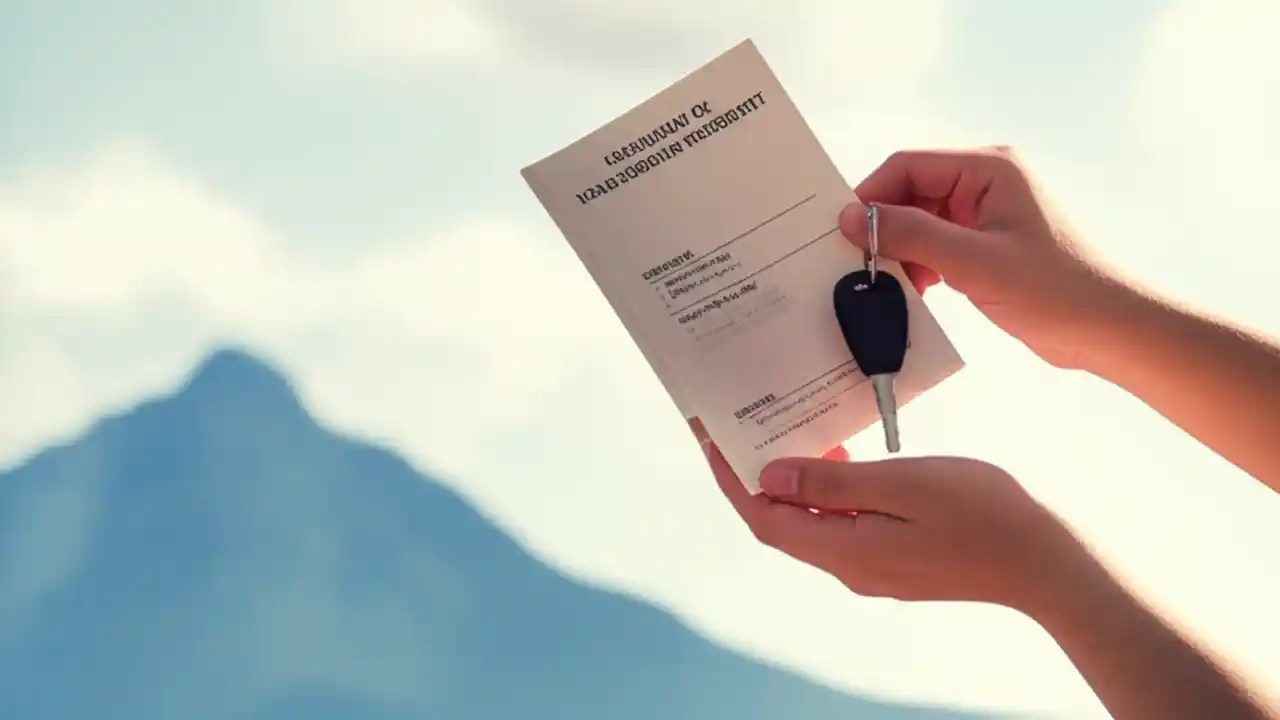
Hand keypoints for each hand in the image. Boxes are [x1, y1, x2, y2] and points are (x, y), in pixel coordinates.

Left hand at [699, 428, 1085, 612]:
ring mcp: (876, 568)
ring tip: (788, 433)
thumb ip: (831, 483)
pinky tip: (843, 458)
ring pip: (814, 524)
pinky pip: (844, 525)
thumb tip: (769, 479)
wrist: (1047, 559)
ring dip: (794, 483)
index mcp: (846, 552)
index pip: (766, 519)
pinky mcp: (897, 560)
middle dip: (755, 478)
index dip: (733, 481)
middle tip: (743, 427)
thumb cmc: (982, 513)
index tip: (712, 439)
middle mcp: (852, 567)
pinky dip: (830, 492)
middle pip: (783, 524)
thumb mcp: (902, 484)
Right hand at [843, 146, 1132, 368]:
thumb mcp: (973, 262)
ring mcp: (989, 215)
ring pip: (922, 221)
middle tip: (858, 264)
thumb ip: (909, 234)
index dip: (870, 196)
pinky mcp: (990, 246)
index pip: (908, 166)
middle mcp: (987, 183)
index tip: (840, 233)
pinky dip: (921, 266)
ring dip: (902, 251)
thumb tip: (849, 216)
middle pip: (912, 192)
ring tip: (890, 284)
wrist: (1111, 331)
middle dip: (884, 228)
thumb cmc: (1054, 290)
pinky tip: (915, 292)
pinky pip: (939, 245)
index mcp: (989, 168)